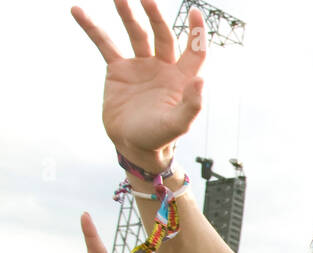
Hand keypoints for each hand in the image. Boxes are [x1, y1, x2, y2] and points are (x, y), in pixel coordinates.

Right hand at [72, 0, 206, 172]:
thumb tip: (201, 79)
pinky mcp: (119, 70)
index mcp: (182, 79)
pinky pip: (105, 44)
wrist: (133, 146)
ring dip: (127, 14)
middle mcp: (164, 68)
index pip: (195, 51)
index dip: (197, 32)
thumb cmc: (159, 138)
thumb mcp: (177, 125)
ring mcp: (141, 67)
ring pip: (136, 34)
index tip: (195, 11)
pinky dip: (92, 28)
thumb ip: (191, 105)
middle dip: (155, 16)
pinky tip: (78, 11)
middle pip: (162, 35)